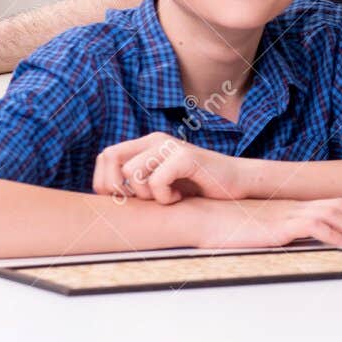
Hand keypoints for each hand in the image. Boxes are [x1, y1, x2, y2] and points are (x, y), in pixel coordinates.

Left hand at [92, 133, 248, 204]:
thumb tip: (104, 195)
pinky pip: (157, 181)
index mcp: (148, 144)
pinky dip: (165, 197)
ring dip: (146, 195)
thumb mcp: (162, 182)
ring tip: (167, 197)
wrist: (238, 183)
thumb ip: (137, 181)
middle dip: (119, 188)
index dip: (103, 180)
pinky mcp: (186, 157)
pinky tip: (180, 197)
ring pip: (132, 173)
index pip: (105, 155)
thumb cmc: (200, 187)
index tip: (121, 199)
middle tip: (143, 201)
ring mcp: (172, 146)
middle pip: (112, 159)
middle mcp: (157, 140)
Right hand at [190, 196, 341, 248]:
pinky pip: (314, 227)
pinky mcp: (279, 226)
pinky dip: (333, 234)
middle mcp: (293, 207)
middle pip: (338, 207)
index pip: (331, 205)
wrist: (205, 218)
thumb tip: (292, 241)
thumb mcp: (259, 228)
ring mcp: (287, 214)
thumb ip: (278, 231)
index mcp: (290, 206)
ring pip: (332, 215)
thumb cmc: (227, 225)